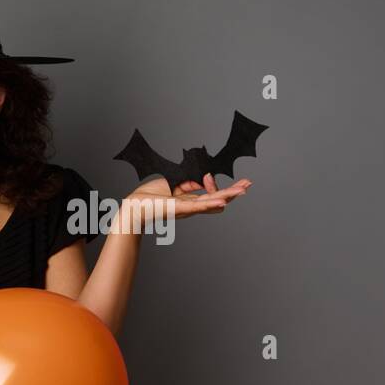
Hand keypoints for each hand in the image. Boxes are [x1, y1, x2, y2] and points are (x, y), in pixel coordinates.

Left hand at [116, 173, 251, 231]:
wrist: (135, 207)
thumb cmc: (151, 197)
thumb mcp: (174, 183)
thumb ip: (191, 182)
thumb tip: (206, 177)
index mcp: (191, 200)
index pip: (211, 194)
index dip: (214, 184)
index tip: (208, 175)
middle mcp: (192, 206)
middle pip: (217, 198)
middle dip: (233, 190)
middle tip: (248, 184)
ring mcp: (187, 208)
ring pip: (212, 202)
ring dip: (228, 195)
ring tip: (242, 191)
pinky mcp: (179, 209)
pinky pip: (198, 206)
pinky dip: (211, 203)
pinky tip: (223, 202)